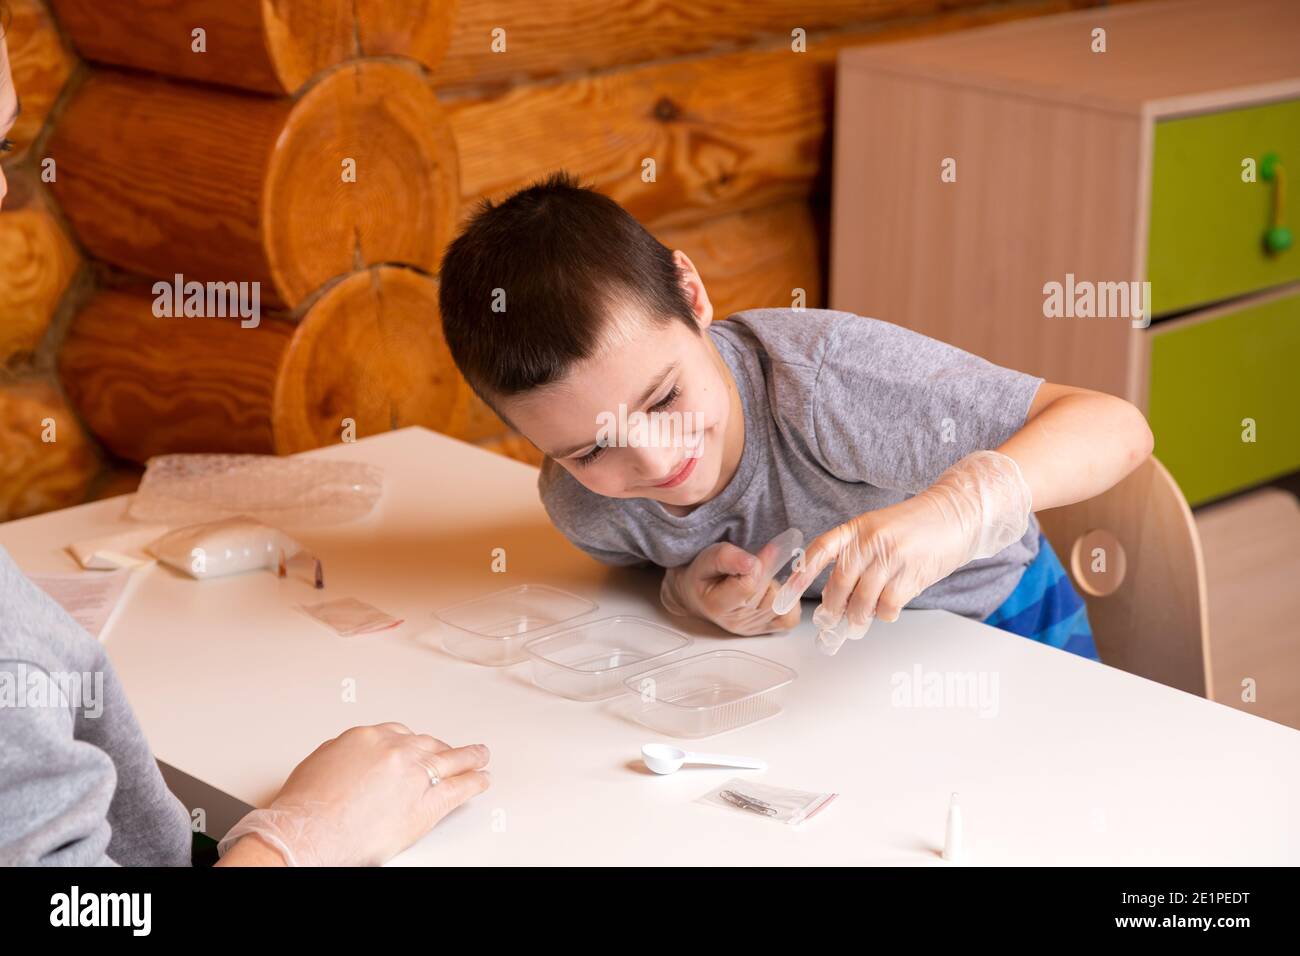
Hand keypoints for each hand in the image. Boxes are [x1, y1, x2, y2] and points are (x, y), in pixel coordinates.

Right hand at [216, 723, 489, 865]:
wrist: (308, 832)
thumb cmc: (306, 806)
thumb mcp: (320, 762)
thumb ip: (346, 754)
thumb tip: (355, 760)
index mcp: (368, 737)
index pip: (399, 733)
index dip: (412, 743)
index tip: (417, 746)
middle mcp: (396, 750)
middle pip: (428, 743)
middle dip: (440, 747)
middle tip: (450, 750)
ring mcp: (415, 774)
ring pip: (451, 758)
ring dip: (470, 757)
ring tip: (480, 756)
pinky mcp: (427, 802)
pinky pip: (460, 787)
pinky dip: (475, 782)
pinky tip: (481, 780)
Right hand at [660, 538, 802, 635]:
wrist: (701, 596)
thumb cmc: (704, 576)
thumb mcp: (708, 558)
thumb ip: (727, 557)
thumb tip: (753, 562)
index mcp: (718, 605)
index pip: (750, 585)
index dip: (759, 564)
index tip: (762, 551)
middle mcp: (738, 622)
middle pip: (769, 594)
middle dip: (769, 573)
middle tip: (760, 560)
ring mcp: (754, 628)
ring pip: (783, 603)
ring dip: (779, 584)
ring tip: (764, 574)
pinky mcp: (767, 629)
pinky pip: (791, 617)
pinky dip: (791, 601)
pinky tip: (781, 588)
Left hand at [773, 450, 1031, 653]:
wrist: (957, 513)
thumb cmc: (916, 524)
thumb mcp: (878, 527)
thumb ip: (857, 552)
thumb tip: (838, 592)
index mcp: (858, 527)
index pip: (821, 550)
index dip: (801, 575)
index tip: (785, 596)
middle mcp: (872, 540)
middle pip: (840, 582)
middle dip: (832, 608)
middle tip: (828, 623)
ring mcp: (893, 556)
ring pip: (864, 599)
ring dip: (857, 618)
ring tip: (856, 626)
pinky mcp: (913, 573)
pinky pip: (889, 604)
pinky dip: (884, 614)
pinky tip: (886, 612)